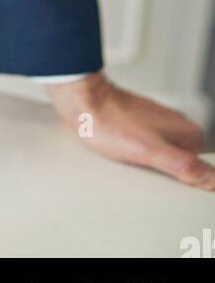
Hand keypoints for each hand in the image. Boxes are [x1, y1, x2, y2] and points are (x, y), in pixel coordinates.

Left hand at [44, 71, 214, 189]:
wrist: (81, 101)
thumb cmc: (110, 124)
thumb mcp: (150, 151)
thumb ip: (183, 166)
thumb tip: (212, 181)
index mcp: (188, 131)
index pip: (201, 169)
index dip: (187, 182)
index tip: (166, 180)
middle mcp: (176, 125)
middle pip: (183, 165)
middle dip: (168, 175)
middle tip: (146, 172)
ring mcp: (158, 125)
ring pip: (164, 158)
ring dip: (152, 166)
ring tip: (134, 164)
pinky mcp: (140, 127)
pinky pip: (148, 150)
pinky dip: (139, 158)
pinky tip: (127, 159)